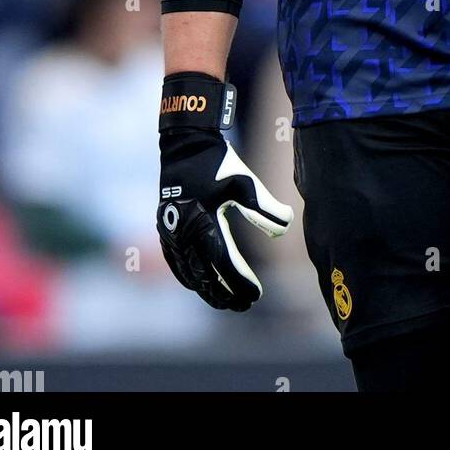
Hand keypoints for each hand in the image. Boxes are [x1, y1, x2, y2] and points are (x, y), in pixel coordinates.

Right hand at [157, 73, 292, 309]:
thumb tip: (284, 231)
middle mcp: (183, 231)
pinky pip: (175, 263)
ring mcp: (170, 232)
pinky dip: (189, 277)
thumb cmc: (219, 163)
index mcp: (203, 221)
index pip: (223, 264)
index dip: (240, 283)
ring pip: (188, 273)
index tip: (256, 296)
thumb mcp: (246, 183)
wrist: (185, 144)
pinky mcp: (165, 229)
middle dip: (224, 293)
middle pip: (204, 275)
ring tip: (226, 301)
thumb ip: (265, 208)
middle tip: (244, 305)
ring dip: (207, 289)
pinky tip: (201, 283)